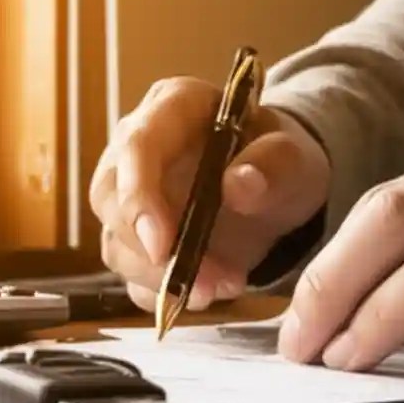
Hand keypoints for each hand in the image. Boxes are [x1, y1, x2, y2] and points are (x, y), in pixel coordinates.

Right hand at [90, 76, 330, 312]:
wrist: (276, 190)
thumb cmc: (277, 161)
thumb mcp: (294, 156)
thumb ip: (274, 163)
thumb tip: (239, 185)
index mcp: (172, 109)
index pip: (136, 147)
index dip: (139, 197)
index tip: (161, 247)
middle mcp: (135, 151)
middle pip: (109, 200)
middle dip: (149, 251)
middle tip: (205, 281)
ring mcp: (128, 197)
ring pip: (115, 244)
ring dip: (161, 278)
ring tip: (221, 286)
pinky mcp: (134, 240)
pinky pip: (129, 275)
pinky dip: (162, 293)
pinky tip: (205, 292)